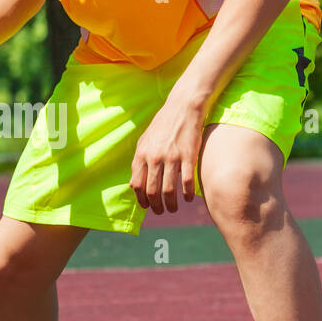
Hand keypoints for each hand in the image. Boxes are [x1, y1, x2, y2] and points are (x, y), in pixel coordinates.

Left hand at [129, 97, 204, 214]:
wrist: (182, 108)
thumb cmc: (163, 125)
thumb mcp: (145, 141)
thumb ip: (139, 162)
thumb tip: (133, 185)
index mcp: (142, 154)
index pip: (138, 185)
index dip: (141, 199)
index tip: (146, 206)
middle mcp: (155, 157)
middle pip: (152, 191)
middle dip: (155, 206)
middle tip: (160, 211)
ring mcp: (172, 157)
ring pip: (169, 190)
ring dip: (171, 204)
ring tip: (173, 209)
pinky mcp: (188, 156)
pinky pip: (187, 182)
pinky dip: (186, 195)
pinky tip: (187, 199)